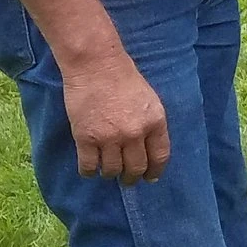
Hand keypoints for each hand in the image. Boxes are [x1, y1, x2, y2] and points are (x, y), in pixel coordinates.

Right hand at [65, 52, 169, 183]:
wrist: (97, 66)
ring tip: (108, 171)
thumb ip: (150, 125)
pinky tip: (90, 169)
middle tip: (127, 179)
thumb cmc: (124, 79)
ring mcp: (110, 138)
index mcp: (155, 122)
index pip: (160, 156)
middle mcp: (135, 134)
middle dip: (132, 178)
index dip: (155, 171)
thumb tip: (148, 148)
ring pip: (112, 170)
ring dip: (111, 174)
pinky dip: (90, 172)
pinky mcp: (86, 139)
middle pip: (136, 168)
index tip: (150, 178)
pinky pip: (89, 167)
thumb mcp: (149, 101)